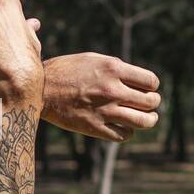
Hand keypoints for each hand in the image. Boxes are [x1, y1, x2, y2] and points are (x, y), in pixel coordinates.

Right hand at [42, 53, 161, 141]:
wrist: (40, 89)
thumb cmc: (67, 71)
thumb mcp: (93, 59)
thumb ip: (117, 68)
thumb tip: (139, 81)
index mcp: (113, 69)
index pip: (151, 81)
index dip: (151, 86)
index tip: (146, 88)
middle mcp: (112, 90)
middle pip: (151, 102)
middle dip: (153, 103)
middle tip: (149, 104)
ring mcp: (105, 111)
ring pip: (143, 121)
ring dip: (149, 120)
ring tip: (148, 118)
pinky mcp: (96, 128)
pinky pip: (124, 135)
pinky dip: (128, 131)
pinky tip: (123, 126)